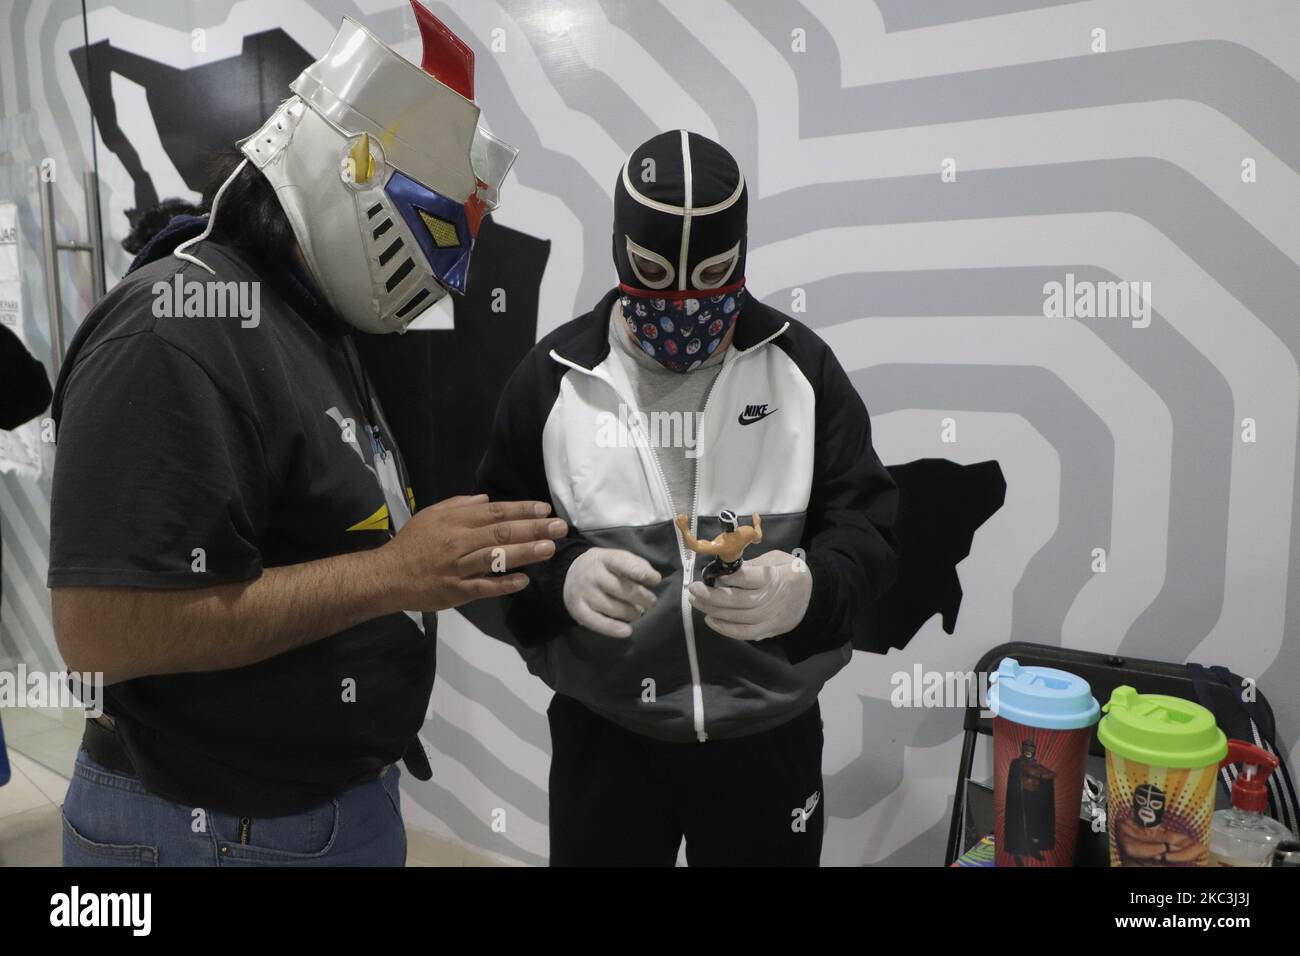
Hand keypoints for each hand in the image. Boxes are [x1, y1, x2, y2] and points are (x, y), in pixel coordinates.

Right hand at [379, 494, 567, 611]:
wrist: (387, 575)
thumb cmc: (412, 544)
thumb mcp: (431, 515)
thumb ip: (459, 506)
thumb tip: (487, 500)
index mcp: (455, 521)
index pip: (495, 512)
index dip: (522, 510)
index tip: (545, 508)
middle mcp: (459, 542)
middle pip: (501, 532)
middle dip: (533, 528)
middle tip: (560, 526)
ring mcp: (459, 567)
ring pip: (495, 558)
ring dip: (525, 553)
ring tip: (549, 548)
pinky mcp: (456, 591)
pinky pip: (483, 587)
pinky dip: (504, 584)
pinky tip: (524, 580)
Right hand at [564, 548, 661, 637]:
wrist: (568, 575)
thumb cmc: (603, 568)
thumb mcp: (617, 558)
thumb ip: (637, 565)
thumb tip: (654, 579)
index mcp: (603, 558)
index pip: (622, 563)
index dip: (640, 572)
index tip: (655, 580)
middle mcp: (591, 574)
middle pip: (621, 589)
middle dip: (641, 597)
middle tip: (650, 602)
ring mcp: (583, 593)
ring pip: (613, 608)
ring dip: (631, 613)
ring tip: (637, 612)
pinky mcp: (578, 611)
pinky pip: (598, 623)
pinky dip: (614, 629)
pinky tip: (627, 631)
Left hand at [688, 550, 810, 640]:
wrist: (814, 596)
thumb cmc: (789, 572)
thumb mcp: (776, 558)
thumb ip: (752, 564)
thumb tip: (725, 569)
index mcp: (774, 578)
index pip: (745, 578)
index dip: (725, 577)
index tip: (711, 573)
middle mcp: (770, 600)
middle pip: (735, 600)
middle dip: (710, 595)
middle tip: (693, 588)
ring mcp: (768, 618)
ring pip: (735, 617)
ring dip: (711, 610)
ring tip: (696, 601)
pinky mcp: (767, 631)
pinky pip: (742, 633)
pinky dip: (724, 628)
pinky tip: (710, 619)